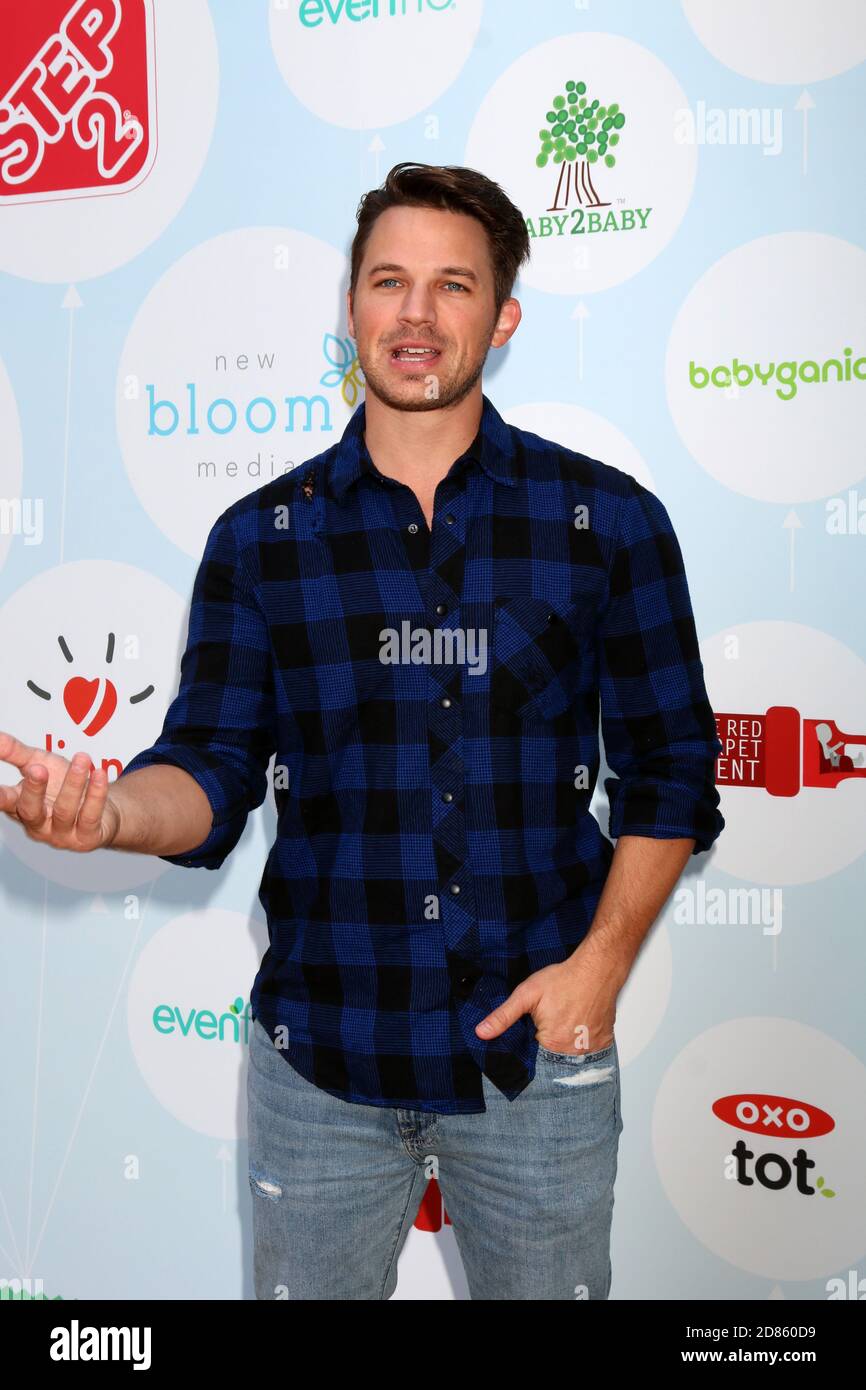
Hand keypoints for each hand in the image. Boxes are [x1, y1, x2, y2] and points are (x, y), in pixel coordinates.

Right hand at [0, 730, 119, 852]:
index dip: (0, 796)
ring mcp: (62, 834)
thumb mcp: (39, 764)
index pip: (6, 801)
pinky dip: (96, 794)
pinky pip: (90, 815)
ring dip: (73, 783)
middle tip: (37, 769)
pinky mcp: (86, 838)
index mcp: (21, 806)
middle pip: (31, 809)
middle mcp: (39, 823)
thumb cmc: (63, 785)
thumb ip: (16, 753)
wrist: (103, 810)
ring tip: (81, 758)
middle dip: (34, 789)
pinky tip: (99, 773)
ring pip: (65, 810)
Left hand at [474, 959, 617, 1053]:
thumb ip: (503, 1016)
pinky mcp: (603, 1043)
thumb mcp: (526, 994)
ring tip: (564, 1023)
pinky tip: (578, 1026)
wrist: (597, 969)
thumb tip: (481, 1033)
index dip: (529, 1047)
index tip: (531, 1032)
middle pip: (553, 1060)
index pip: (533, 1060)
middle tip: (550, 1022)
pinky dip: (581, 1043)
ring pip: (571, 1057)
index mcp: (552, 1045)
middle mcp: (573, 1053)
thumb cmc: (563, 980)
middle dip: (547, 1047)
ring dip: (565, 1046)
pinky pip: (588, 1052)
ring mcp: (591, 1050)